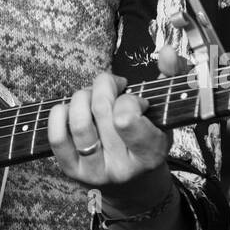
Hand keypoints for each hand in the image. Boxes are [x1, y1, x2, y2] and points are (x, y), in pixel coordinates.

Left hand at [48, 45, 184, 212]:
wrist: (132, 178)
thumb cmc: (149, 134)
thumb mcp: (166, 109)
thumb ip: (173, 76)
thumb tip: (168, 51)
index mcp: (150, 153)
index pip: (126, 119)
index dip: (128, 100)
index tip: (136, 100)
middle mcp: (122, 167)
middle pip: (101, 110)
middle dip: (104, 86)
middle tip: (112, 87)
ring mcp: (95, 171)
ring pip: (78, 121)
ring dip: (82, 97)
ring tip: (91, 97)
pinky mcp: (72, 171)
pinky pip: (57, 138)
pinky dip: (59, 114)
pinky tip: (69, 109)